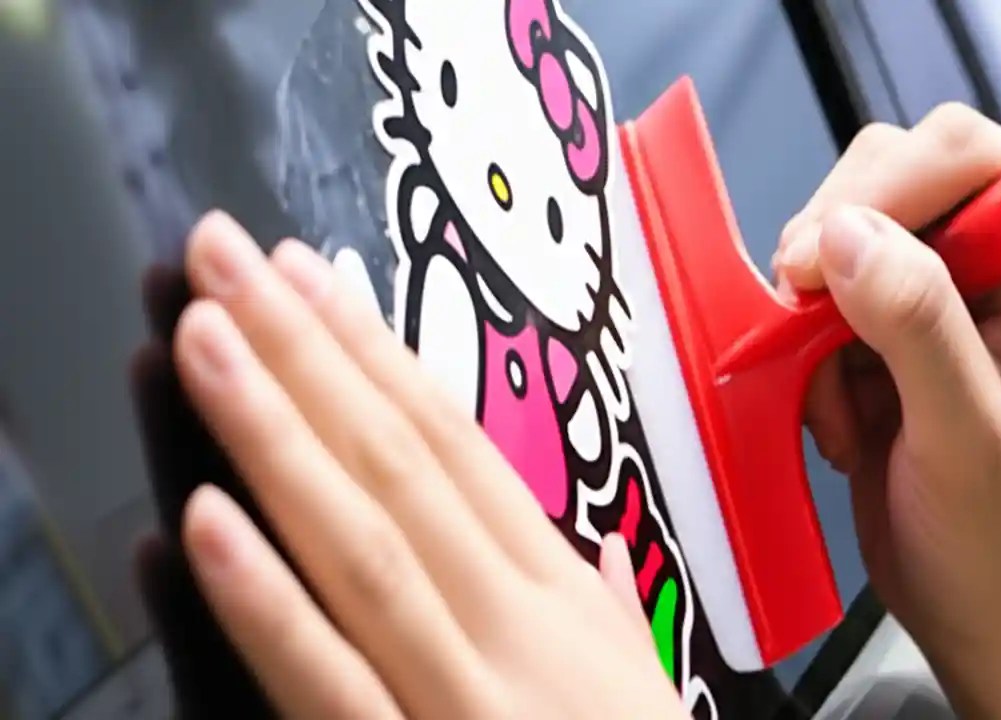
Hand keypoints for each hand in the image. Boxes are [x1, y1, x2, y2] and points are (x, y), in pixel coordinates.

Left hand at [172, 212, 685, 718]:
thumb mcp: (637, 675)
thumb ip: (602, 598)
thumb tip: (582, 538)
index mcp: (559, 592)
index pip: (459, 446)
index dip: (378, 355)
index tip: (313, 277)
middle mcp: (515, 620)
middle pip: (399, 463)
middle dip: (307, 351)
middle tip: (227, 255)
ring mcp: (469, 691)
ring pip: (364, 543)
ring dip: (279, 434)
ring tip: (208, 336)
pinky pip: (337, 682)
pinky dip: (271, 601)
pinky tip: (208, 523)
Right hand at [775, 105, 1000, 717]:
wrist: (978, 605)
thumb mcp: (965, 438)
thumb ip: (917, 328)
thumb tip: (847, 236)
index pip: (964, 156)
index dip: (888, 189)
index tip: (822, 261)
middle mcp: (995, 258)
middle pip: (890, 172)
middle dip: (832, 245)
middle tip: (804, 323)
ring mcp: (935, 288)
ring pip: (838, 228)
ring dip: (809, 307)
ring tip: (836, 397)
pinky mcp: (882, 325)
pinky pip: (811, 293)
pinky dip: (798, 348)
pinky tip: (835, 416)